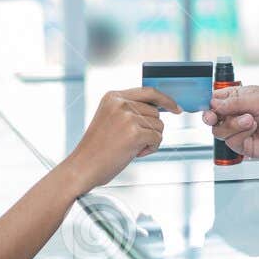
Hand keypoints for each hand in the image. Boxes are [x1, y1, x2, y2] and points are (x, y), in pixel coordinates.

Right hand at [66, 87, 180, 189]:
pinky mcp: (134, 133)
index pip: (148, 91)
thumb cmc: (97, 148)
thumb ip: (130, 110)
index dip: (165, 100)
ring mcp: (127, 117)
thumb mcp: (110, 119)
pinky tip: (134, 153)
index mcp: (113, 96)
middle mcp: (120, 103)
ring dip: (150, 140)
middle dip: (151, 129)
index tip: (176, 108)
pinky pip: (157, 138)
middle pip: (156, 112)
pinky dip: (150, 148)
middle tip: (134, 142)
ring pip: (159, 126)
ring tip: (131, 148)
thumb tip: (160, 109)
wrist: (82, 167)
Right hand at [203, 85, 258, 159]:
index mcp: (236, 98)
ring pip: (219, 131)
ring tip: (250, 119)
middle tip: (214, 116)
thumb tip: (213, 104)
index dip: (206, 102)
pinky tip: (253, 127)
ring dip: (232, 124)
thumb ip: (235, 102)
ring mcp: (238, 131)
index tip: (206, 104)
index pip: (213, 100)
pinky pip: (231, 142)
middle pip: (211, 118)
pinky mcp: (244, 145)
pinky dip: (240, 133)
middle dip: (211, 116)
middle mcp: (235, 115)